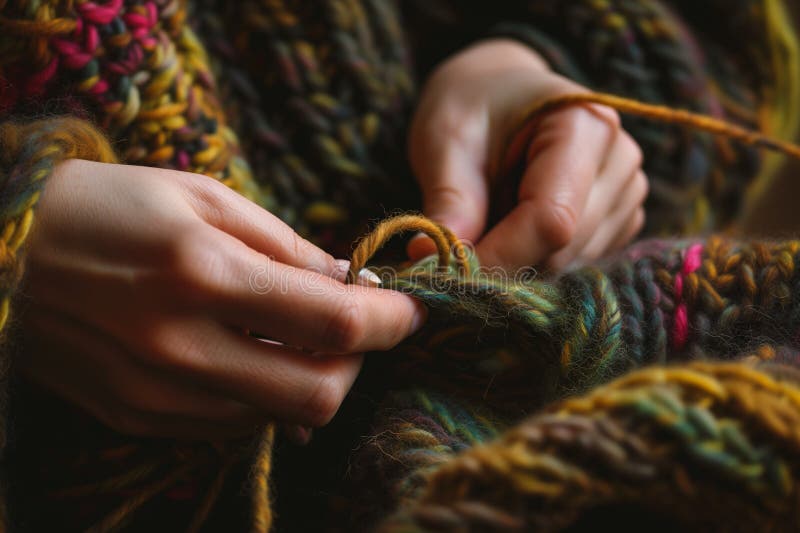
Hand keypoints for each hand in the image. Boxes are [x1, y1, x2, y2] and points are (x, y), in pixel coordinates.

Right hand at [18, 160, 424, 438]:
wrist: (5, 250)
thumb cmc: (111, 205)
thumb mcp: (204, 198)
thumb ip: (287, 248)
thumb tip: (354, 284)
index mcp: (202, 273)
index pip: (336, 323)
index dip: (391, 321)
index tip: (410, 310)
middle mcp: (179, 346)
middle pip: (317, 394)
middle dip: (357, 366)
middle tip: (358, 329)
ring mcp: (155, 393)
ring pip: (278, 418)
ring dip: (310, 381)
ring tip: (299, 336)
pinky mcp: (137, 416)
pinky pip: (232, 427)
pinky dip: (264, 397)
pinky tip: (253, 357)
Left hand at [408, 39, 646, 269]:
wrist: (496, 93)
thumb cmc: (471, 108)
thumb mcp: (444, 142)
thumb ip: (448, 201)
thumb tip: (433, 259)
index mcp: (584, 124)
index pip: (553, 219)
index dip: (501, 256)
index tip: (454, 273)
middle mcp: (620, 159)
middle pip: (564, 248)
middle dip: (505, 260)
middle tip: (460, 240)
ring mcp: (628, 192)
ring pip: (570, 265)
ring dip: (519, 260)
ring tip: (490, 214)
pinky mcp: (621, 220)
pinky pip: (577, 266)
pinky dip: (537, 259)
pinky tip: (515, 222)